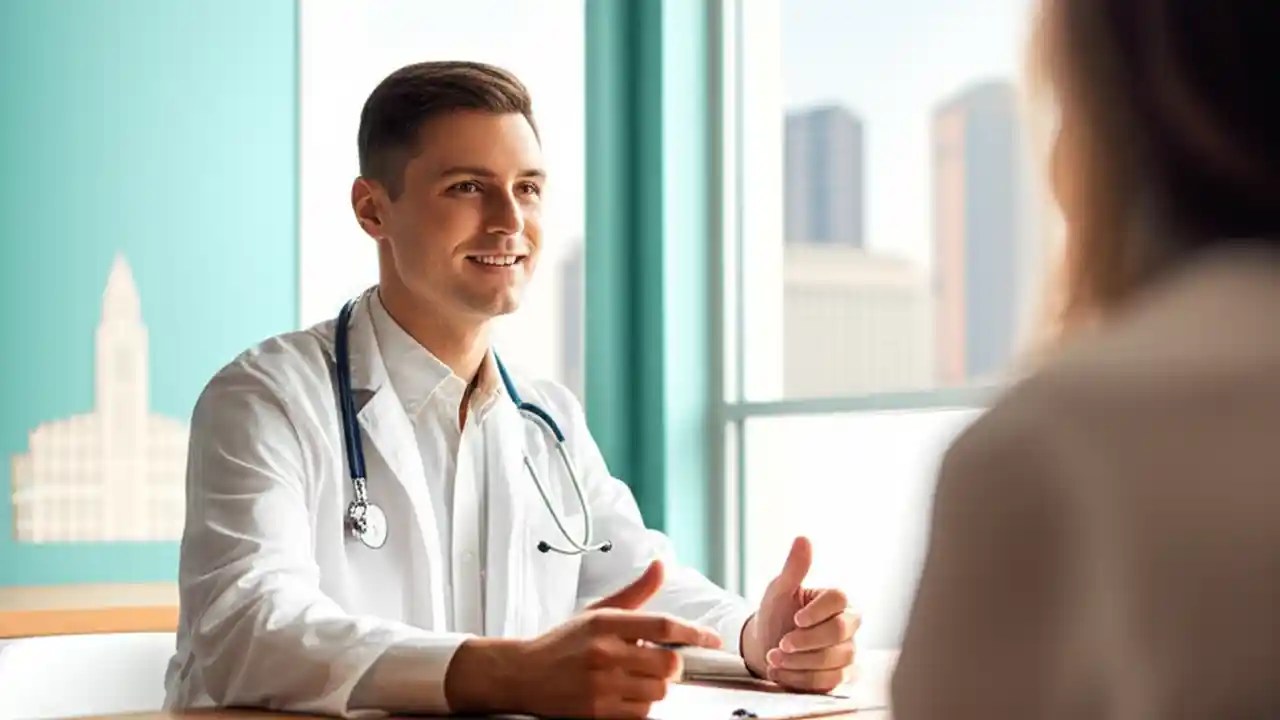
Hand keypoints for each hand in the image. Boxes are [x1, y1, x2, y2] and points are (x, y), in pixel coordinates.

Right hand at [445, 560, 721, 718]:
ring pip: (658, 692)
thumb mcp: (598, 611)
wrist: (524, 674)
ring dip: (655, 687)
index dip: (694, 632)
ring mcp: (600, 686)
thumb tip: (662, 565)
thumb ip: (636, 593)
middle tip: (661, 663)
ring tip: (635, 678)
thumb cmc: (564, 642)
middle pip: (668, 665)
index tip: (712, 638)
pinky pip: (641, 713)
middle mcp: (604, 653)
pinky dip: (640, 706)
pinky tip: (624, 695)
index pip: (663, 626)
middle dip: (672, 666)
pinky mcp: (596, 713)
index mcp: (606, 623)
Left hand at [742, 536, 859, 692]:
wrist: (766, 646)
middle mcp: (850, 626)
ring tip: (774, 657)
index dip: (818, 611)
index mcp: (838, 601)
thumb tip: (803, 539)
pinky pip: (829, 682)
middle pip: (840, 632)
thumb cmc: (776, 614)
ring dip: (800, 661)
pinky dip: (802, 678)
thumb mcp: (779, 589)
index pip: (840, 600)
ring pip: (834, 660)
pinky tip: (782, 672)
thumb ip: (794, 568)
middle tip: (782, 643)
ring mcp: (848, 652)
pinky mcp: (841, 676)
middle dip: (807, 640)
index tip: (796, 618)